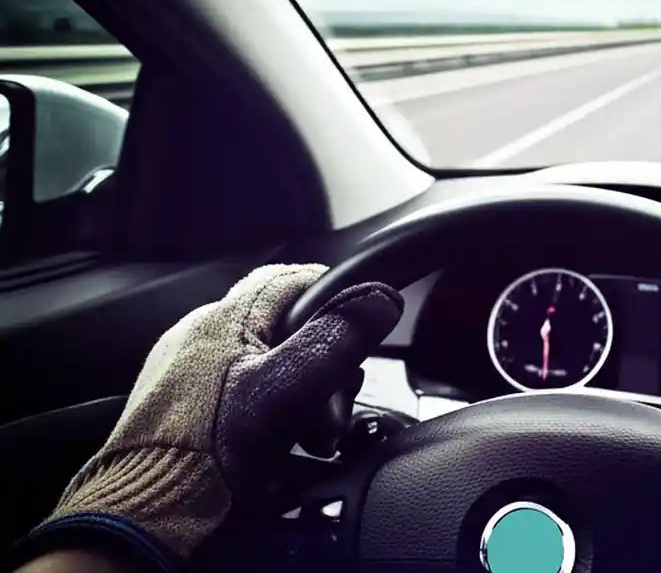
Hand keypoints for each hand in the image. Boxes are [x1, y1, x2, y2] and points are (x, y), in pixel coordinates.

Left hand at [19, 265, 401, 568]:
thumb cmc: (205, 456)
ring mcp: (186, 371)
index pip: (295, 279)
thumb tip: (379, 299)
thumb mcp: (285, 394)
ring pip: (267, 363)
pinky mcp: (181, 405)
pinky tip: (277, 445)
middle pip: (286, 327)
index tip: (360, 333)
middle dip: (321, 365)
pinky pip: (242, 393)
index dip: (336, 301)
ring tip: (305, 436)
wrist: (145, 516)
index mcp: (224, 318)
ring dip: (299, 395)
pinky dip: (268, 413)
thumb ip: (335, 342)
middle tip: (332, 405)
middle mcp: (200, 335)